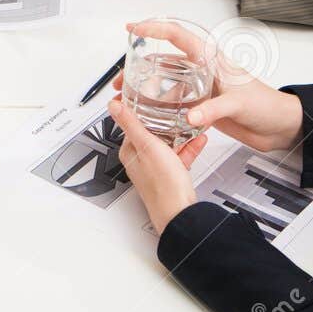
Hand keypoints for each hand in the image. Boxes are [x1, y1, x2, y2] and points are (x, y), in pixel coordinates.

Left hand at [109, 95, 206, 233]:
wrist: (180, 213)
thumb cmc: (163, 184)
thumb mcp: (147, 146)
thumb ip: (131, 124)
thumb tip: (113, 106)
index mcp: (130, 151)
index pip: (133, 124)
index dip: (144, 110)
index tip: (153, 98)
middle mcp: (140, 159)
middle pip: (152, 133)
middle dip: (167, 121)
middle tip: (178, 108)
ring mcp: (156, 168)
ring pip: (168, 144)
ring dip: (181, 133)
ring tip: (192, 123)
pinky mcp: (170, 175)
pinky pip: (179, 156)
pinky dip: (189, 147)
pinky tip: (198, 140)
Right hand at [113, 19, 303, 153]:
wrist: (280, 126)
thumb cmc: (267, 105)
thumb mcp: (238, 104)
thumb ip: (213, 109)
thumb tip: (190, 116)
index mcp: (211, 59)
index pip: (178, 35)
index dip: (154, 28)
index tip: (133, 28)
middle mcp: (204, 70)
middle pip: (165, 60)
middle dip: (140, 66)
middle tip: (122, 79)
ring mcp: (202, 88)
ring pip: (168, 82)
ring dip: (148, 88)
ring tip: (130, 98)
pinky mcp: (204, 106)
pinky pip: (176, 103)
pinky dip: (162, 107)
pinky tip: (153, 115)